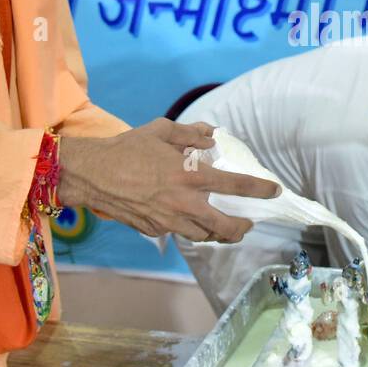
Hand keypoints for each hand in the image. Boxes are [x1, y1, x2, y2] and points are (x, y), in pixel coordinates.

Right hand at [57, 118, 280, 243]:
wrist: (92, 175)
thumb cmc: (127, 149)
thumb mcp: (162, 130)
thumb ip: (190, 134)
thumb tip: (211, 137)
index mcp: (191, 175)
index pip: (236, 185)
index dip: (260, 189)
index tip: (275, 190)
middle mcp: (185, 203)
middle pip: (226, 227)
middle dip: (242, 228)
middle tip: (248, 223)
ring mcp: (169, 220)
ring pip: (205, 235)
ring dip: (218, 232)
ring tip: (224, 225)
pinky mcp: (155, 229)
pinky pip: (181, 233)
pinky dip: (193, 230)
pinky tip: (193, 222)